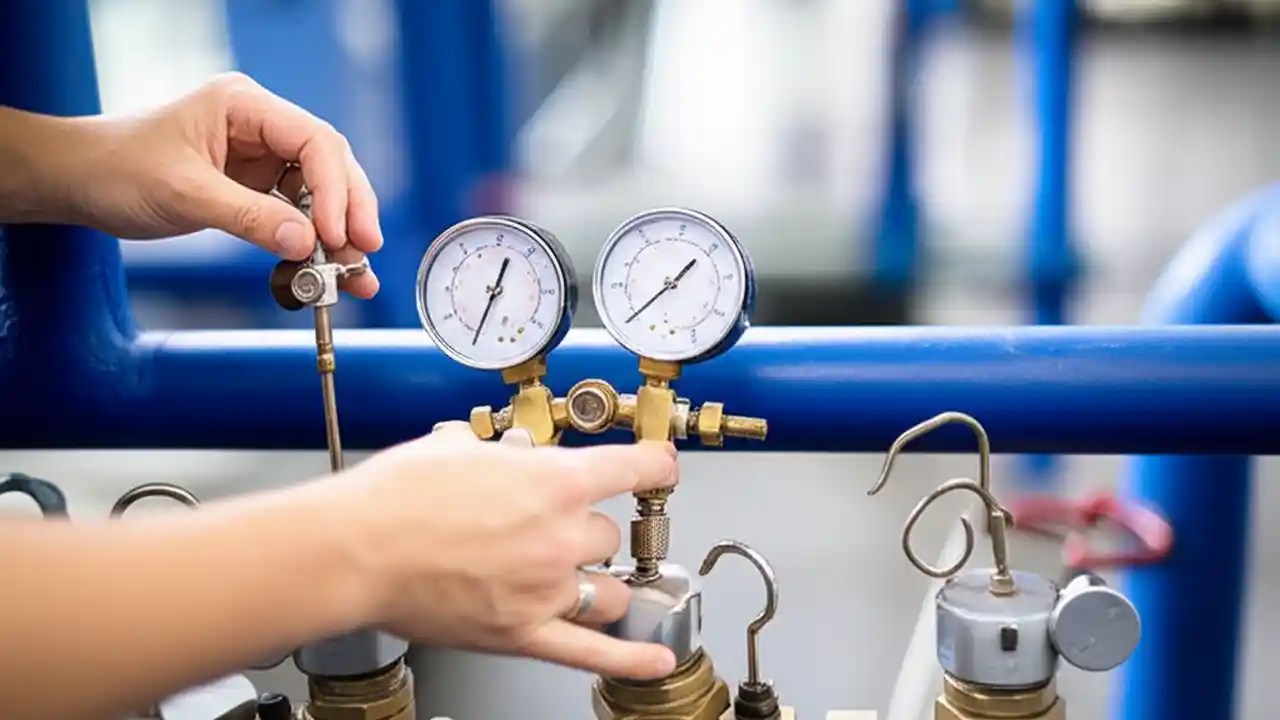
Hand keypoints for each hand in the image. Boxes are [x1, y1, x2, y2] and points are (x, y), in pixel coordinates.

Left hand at [73, 72, 379, 297]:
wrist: (79, 183)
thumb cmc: (117, 169)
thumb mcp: (184, 194)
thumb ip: (248, 218)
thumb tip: (306, 243)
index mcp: (244, 106)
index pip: (314, 140)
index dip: (336, 188)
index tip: (339, 233)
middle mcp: (260, 127)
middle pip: (330, 165)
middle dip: (351, 211)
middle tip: (363, 252)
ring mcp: (261, 158)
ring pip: (322, 193)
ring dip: (341, 234)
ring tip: (356, 274)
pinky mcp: (256, 188)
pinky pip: (299, 215)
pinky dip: (316, 244)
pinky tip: (332, 271)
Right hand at [333, 422, 679, 678]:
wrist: (356, 549)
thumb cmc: (396, 498)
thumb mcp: (457, 448)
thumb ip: (499, 452)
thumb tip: (509, 454)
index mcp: (555, 480)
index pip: (632, 468)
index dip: (652, 464)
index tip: (659, 466)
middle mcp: (562, 535)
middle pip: (610, 535)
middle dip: (584, 529)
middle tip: (551, 526)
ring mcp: (546, 589)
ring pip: (606, 588)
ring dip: (594, 580)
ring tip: (569, 575)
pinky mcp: (523, 632)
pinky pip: (591, 652)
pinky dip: (630, 658)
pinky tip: (654, 658)